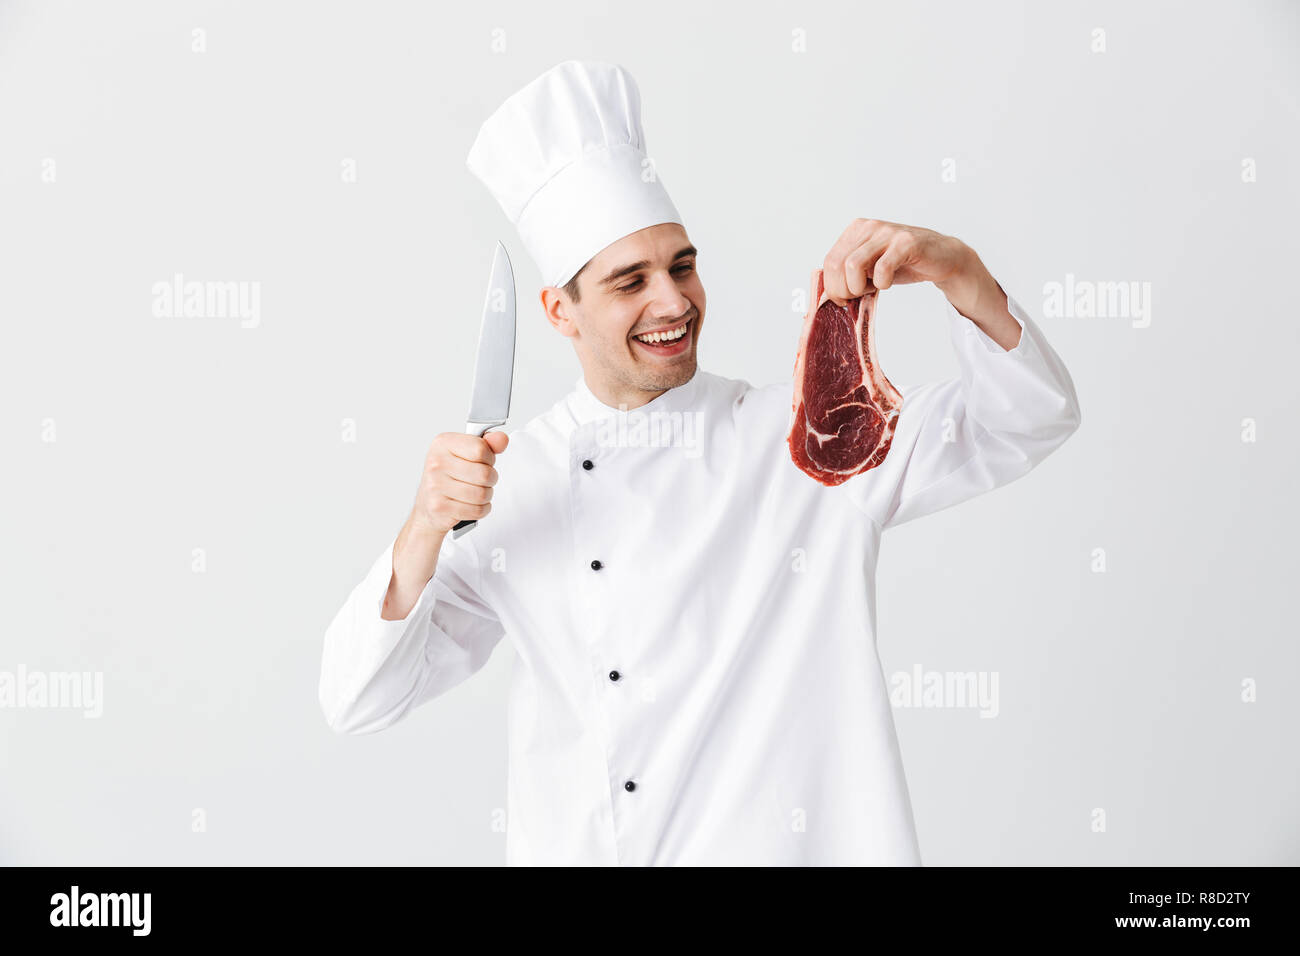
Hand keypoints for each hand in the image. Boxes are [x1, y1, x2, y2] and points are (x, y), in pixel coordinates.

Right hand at [411, 431, 508, 534]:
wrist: (427, 504)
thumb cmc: (449, 475)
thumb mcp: (466, 453)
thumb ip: (487, 444)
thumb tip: (501, 439)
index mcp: (443, 443)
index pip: (480, 449)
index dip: (490, 458)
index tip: (484, 461)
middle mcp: (436, 463)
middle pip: (484, 474)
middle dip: (491, 479)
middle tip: (482, 480)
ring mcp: (435, 485)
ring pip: (482, 494)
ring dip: (486, 496)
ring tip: (477, 492)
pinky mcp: (439, 507)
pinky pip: (476, 510)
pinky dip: (481, 509)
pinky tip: (472, 504)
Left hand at [821, 218, 971, 305]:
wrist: (941, 257)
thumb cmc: (902, 264)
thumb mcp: (869, 268)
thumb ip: (849, 274)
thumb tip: (830, 295)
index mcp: (855, 230)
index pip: (829, 261)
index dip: (831, 286)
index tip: (843, 299)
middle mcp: (869, 227)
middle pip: (836, 264)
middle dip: (842, 290)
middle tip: (856, 298)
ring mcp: (887, 233)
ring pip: (853, 265)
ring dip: (858, 286)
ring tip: (871, 289)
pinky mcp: (905, 242)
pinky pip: (881, 268)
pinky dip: (882, 283)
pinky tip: (888, 283)